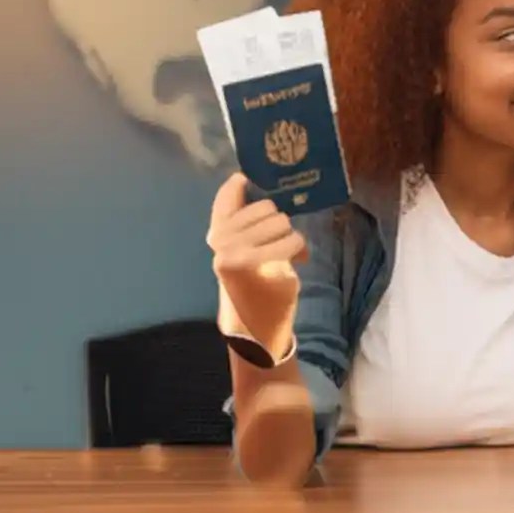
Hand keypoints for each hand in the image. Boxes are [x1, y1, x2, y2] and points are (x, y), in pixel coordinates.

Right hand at [206, 172, 307, 347]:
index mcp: (216, 231)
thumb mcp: (247, 250)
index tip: (250, 181)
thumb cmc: (253, 287)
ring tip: (285, 256)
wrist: (255, 330)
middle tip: (278, 247)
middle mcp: (219, 238)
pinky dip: (297, 247)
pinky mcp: (251, 262)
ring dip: (291, 237)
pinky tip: (297, 260)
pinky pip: (289, 239)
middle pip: (266, 207)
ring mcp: (231, 249)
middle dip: (280, 224)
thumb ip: (250, 221)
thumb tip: (255, 186)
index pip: (227, 194)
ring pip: (280, 220)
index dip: (242, 184)